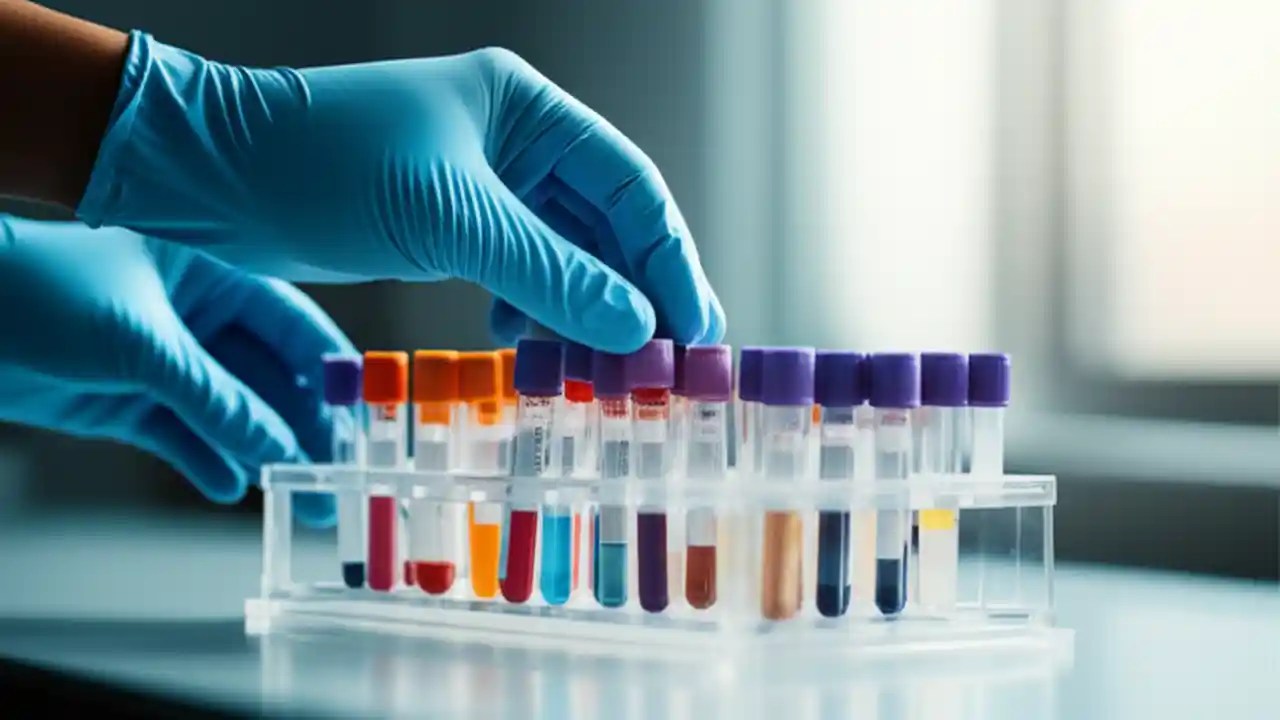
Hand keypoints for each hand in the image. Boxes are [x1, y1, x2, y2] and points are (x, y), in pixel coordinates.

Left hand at [0, 215, 352, 525]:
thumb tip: (281, 448)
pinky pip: (185, 435)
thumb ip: (218, 400)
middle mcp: (196, 315)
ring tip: (302, 499)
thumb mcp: (144, 345)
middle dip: (303, 427)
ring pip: (231, 412)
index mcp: (212, 273)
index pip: (292, 323)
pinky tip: (233, 485)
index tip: (360, 415)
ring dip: (263, 453)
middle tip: (336, 476)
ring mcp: (163, 360)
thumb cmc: (42, 291)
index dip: (329, 369)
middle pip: (269, 376)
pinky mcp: (129, 400)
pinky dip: (207, 460)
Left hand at [76, 34, 724, 351]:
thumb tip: (635, 326)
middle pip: (602, 223)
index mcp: (524, 108)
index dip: (669, 258)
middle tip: (664, 364)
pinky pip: (514, 269)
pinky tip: (523, 341)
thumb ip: (549, 271)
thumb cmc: (321, 165)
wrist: (204, 174)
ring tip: (599, 367)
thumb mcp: (450, 218)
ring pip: (559, 252)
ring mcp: (477, 182)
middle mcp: (511, 139)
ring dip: (583, 308)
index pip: (628, 185)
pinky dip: (530, 308)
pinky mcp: (443, 222)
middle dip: (633, 292)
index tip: (695, 328)